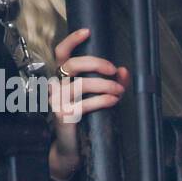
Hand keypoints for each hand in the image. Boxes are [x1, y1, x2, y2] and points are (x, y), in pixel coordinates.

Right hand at [49, 27, 129, 179]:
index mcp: (63, 78)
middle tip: (112, 70)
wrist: (71, 149)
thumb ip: (112, 83)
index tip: (87, 32)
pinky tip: (113, 100)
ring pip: (82, 84)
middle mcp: (57, 87)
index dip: (72, 40)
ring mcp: (59, 102)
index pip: (61, 53)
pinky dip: (103, 100)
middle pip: (72, 64)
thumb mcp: (98, 97)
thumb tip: (124, 71)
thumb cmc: (84, 120)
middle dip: (96, 63)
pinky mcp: (64, 116)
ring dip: (106, 85)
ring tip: (118, 91)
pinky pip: (86, 104)